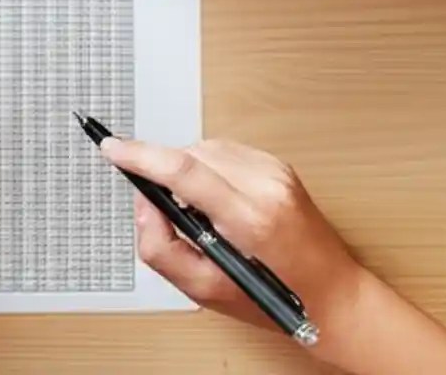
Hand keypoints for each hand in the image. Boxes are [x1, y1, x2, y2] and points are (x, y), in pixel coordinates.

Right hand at [99, 138, 365, 329]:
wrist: (332, 293)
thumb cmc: (278, 297)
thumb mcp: (205, 290)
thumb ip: (161, 249)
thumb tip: (144, 208)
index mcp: (252, 219)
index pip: (183, 170)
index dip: (140, 155)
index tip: (112, 148)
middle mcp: (267, 187)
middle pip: (190, 155)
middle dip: (163, 173)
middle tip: (166, 213)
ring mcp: (276, 172)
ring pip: (205, 149)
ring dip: (187, 172)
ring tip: (197, 213)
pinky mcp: (279, 167)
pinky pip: (225, 153)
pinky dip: (208, 171)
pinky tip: (215, 202)